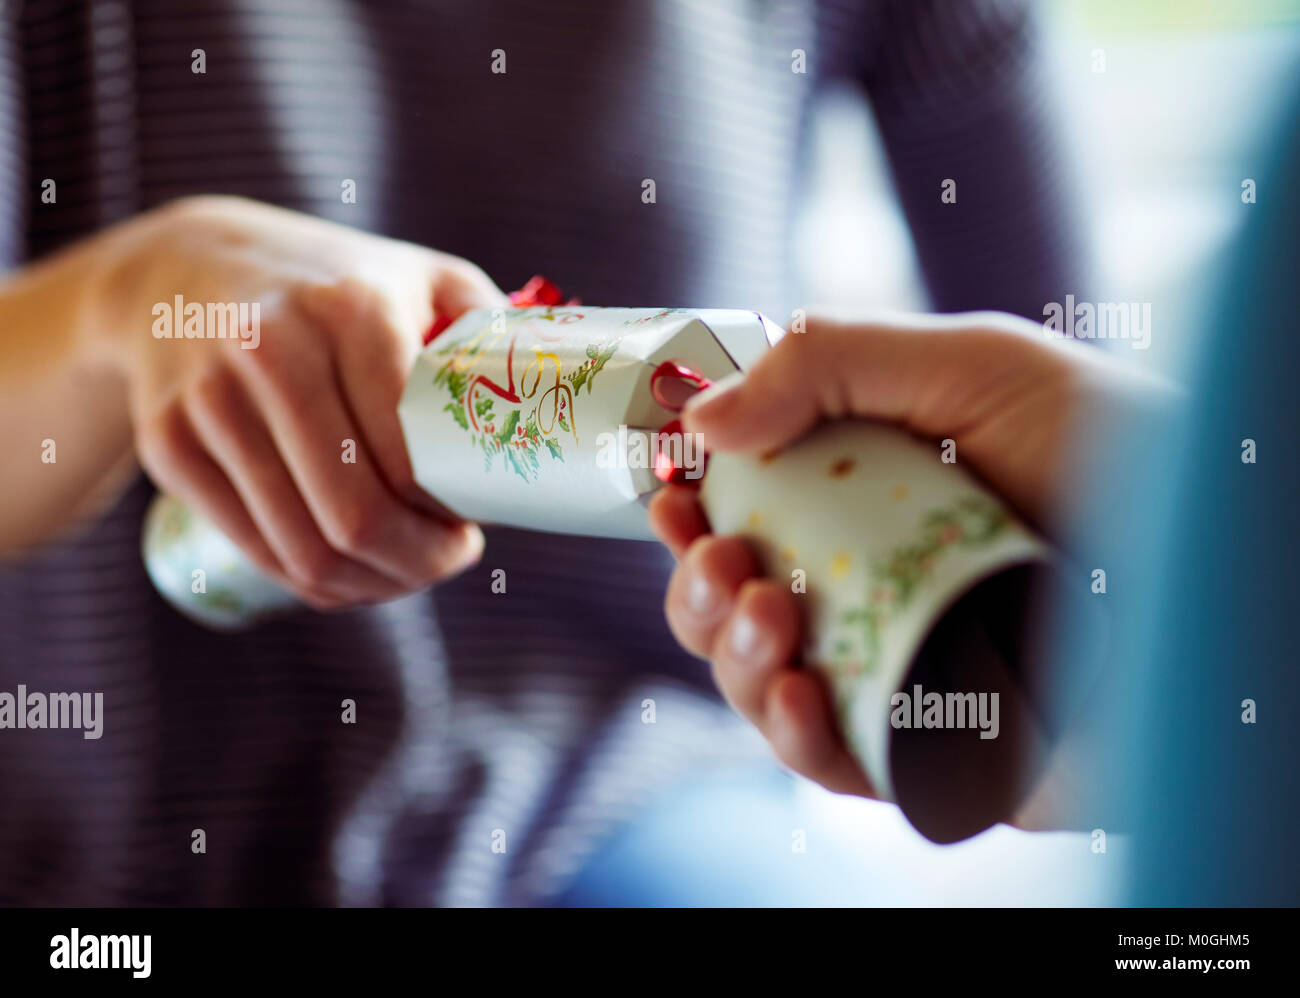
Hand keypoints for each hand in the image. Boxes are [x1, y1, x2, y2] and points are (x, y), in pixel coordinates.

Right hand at [89, 195, 501, 609]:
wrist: (186, 267)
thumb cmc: (331, 281)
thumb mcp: (420, 275)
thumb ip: (491, 327)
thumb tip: (560, 401)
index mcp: (350, 309)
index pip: (410, 456)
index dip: (448, 513)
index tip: (475, 522)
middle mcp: (272, 350)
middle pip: (355, 517)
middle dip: (417, 564)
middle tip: (449, 558)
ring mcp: (209, 401)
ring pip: (302, 550)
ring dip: (370, 586)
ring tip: (406, 570)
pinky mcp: (168, 443)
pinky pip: (255, 550)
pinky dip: (313, 584)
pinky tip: (349, 569)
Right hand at [650, 310, 1168, 806]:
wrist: (1214, 538)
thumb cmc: (1108, 439)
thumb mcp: (968, 363)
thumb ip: (828, 362)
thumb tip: (701, 420)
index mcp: (863, 506)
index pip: (745, 521)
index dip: (689, 515)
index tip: (665, 494)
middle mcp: (869, 592)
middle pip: (737, 612)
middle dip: (699, 593)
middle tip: (714, 560)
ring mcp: (897, 672)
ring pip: (764, 689)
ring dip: (732, 656)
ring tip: (765, 612)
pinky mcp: (934, 750)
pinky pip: (833, 762)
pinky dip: (794, 735)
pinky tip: (798, 691)